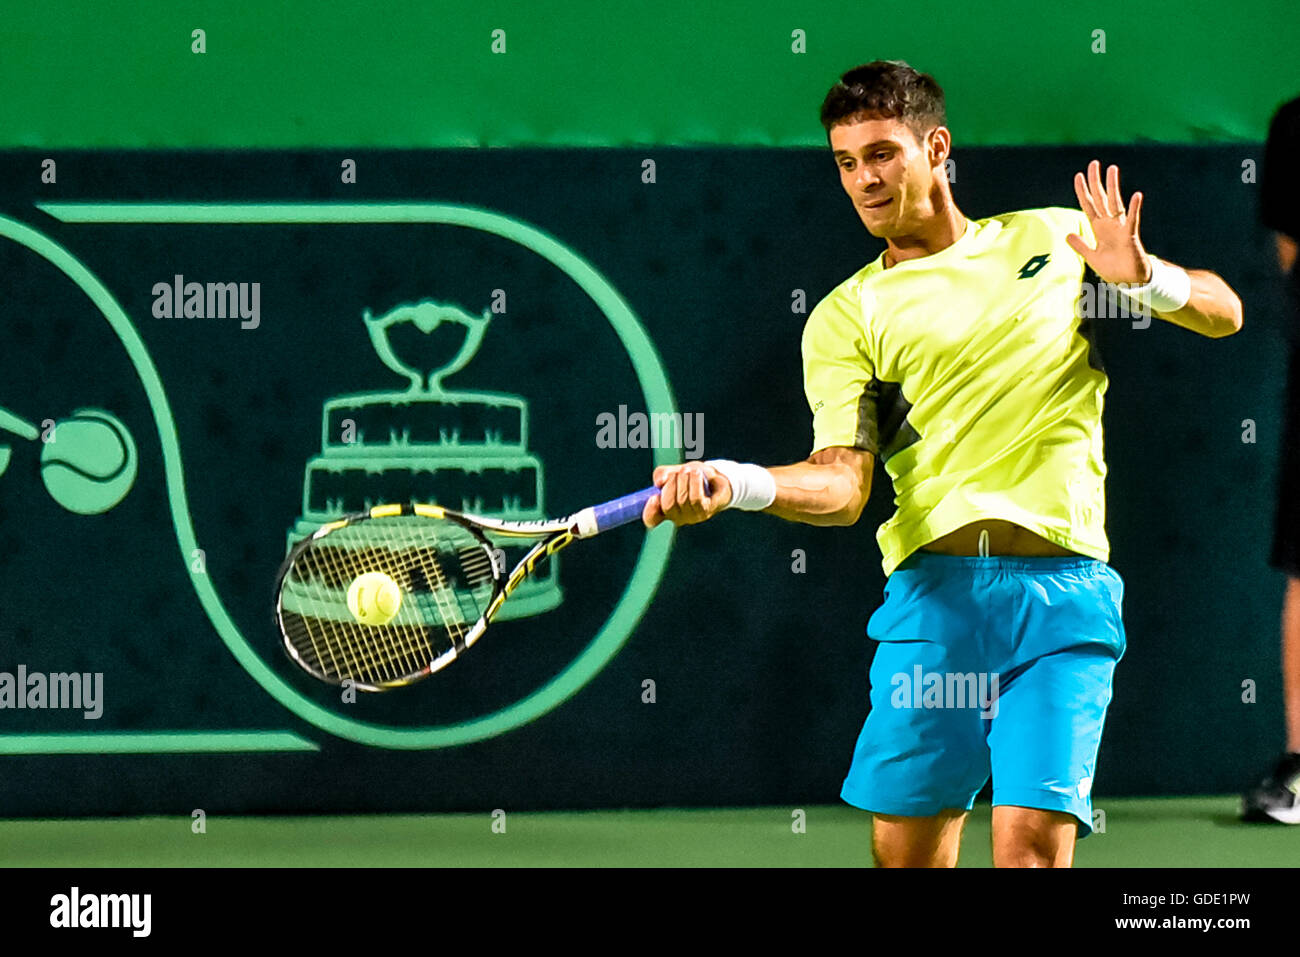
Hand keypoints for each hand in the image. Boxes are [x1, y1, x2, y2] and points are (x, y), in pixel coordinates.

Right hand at [641, 462, 731, 528]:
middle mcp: (677, 517)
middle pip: (668, 506)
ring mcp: (692, 516)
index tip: (654, 497)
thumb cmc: (691, 477)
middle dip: (671, 485)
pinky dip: (695, 483)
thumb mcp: (674, 471)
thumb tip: (659, 482)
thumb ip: (662, 474)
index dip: (650, 511)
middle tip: (678, 473)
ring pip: (683, 500)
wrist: (716, 477)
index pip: (651, 520)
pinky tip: (697, 474)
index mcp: (664, 510)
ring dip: (685, 480)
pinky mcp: (706, 511)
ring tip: (690, 471)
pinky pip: (696, 499)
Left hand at [1066, 160, 1151, 285]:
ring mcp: (1120, 228)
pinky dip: (1134, 209)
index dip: (1082, 191)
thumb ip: (1080, 245)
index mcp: (1099, 228)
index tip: (1078, 176)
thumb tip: (1067, 234)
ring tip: (1112, 169)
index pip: (1088, 206)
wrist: (1129, 282)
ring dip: (1113, 186)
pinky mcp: (1130, 236)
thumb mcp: (1091, 257)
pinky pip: (1132, 220)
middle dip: (1096, 182)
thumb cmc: (1113, 269)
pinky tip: (1136, 196)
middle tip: (1093, 163)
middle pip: (1101, 198)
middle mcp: (1109, 224)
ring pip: (1115, 203)